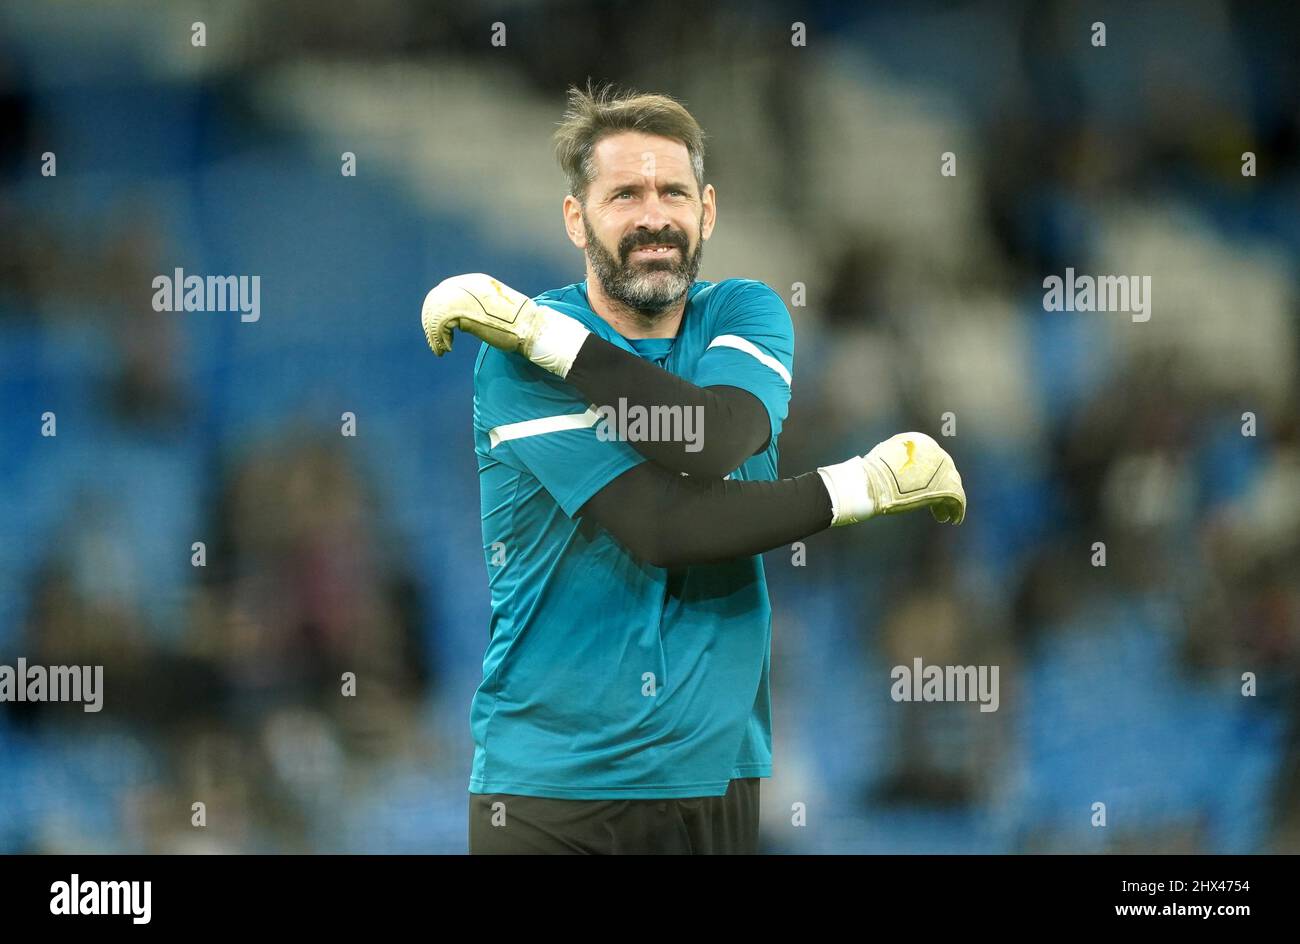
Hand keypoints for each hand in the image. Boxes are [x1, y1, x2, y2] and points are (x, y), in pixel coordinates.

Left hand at [421, 273, 589, 376]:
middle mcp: (468, 285)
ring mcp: (465, 298)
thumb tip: (462, 318)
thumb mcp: (495, 308)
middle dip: (431, 322)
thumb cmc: (517, 324)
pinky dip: (440, 340)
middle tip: (436, 341)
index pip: (446, 290)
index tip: (440, 328)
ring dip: (434, 335)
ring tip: (440, 349)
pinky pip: (439, 326)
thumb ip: (479, 306)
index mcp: (476, 281)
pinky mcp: (463, 314)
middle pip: (436, 300)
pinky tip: (448, 350)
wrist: (529, 328)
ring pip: (434, 314)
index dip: (438, 310)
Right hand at [818, 431, 965, 526]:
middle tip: (936, 506)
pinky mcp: (946, 488)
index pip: (935, 460)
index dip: (933, 477)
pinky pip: (958, 499)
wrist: (872, 484)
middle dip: (942, 489)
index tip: (927, 490)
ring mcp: (943, 470)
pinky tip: (953, 520)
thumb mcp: (886, 457)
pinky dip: (957, 510)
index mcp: (922, 442)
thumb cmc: (871, 474)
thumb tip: (901, 470)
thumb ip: (900, 460)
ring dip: (948, 502)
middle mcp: (936, 452)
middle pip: (946, 472)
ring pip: (954, 486)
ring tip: (941, 516)